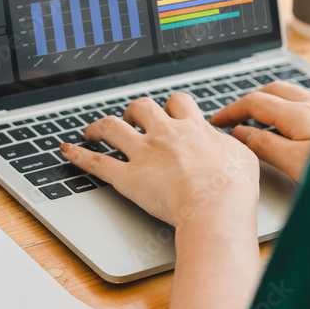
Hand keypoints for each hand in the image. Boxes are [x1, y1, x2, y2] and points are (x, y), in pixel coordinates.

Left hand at [60, 94, 259, 227]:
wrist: (215, 206)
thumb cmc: (234, 187)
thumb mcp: (242, 158)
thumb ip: (230, 146)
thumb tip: (228, 143)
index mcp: (193, 128)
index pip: (179, 103)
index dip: (172, 105)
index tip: (171, 111)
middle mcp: (165, 134)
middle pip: (142, 107)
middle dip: (135, 110)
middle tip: (133, 118)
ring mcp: (144, 154)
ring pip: (113, 127)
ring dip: (100, 125)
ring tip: (93, 129)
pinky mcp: (127, 177)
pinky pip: (96, 162)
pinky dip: (78, 155)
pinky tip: (66, 150)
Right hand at [210, 81, 309, 181]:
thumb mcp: (297, 164)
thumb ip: (266, 146)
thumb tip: (240, 133)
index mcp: (300, 113)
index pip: (254, 103)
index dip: (231, 111)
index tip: (217, 121)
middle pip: (272, 91)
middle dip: (248, 102)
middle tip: (233, 118)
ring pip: (292, 95)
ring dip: (270, 103)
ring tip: (257, 120)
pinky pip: (308, 102)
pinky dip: (289, 108)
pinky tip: (292, 126)